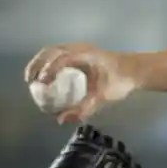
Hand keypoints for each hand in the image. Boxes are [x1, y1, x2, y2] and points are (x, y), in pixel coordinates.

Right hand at [24, 42, 142, 123]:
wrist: (137, 70)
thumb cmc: (121, 82)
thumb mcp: (102, 98)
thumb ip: (82, 109)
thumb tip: (61, 120)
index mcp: (85, 55)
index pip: (61, 59)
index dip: (48, 70)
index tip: (41, 84)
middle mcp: (80, 48)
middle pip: (51, 51)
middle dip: (37, 64)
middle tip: (29, 80)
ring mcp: (81, 48)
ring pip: (54, 50)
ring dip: (41, 62)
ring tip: (34, 77)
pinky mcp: (82, 52)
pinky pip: (61, 53)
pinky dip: (50, 61)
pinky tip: (48, 75)